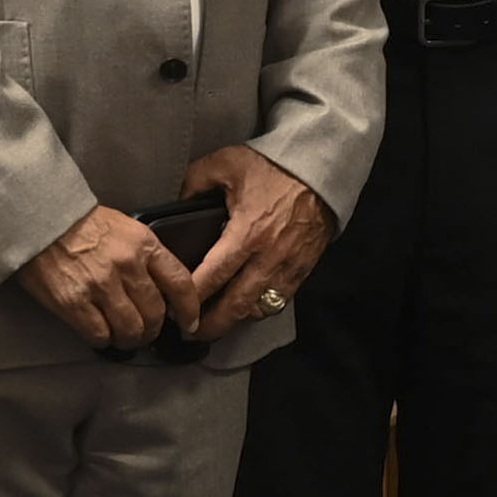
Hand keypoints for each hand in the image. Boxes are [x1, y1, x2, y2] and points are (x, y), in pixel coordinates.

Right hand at [24, 200, 195, 350]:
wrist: (40, 219)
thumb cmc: (82, 223)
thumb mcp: (127, 229)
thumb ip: (146, 257)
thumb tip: (160, 289)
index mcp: (144, 245)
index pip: (180, 283)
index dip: (189, 310)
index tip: (189, 323)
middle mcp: (126, 266)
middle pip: (155, 313)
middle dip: (153, 330)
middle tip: (146, 332)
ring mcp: (100, 286)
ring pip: (130, 329)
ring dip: (130, 340)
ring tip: (124, 338)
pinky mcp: (74, 302)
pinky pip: (99, 334)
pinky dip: (103, 340)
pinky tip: (101, 334)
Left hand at [178, 143, 335, 332]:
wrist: (321, 169)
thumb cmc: (274, 167)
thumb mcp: (226, 163)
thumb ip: (195, 182)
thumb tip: (175, 202)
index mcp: (246, 233)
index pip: (212, 277)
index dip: (191, 298)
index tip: (174, 307)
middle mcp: (267, 257)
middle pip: (235, 306)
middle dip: (211, 325)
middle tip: (191, 334)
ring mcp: (287, 267)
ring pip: (258, 309)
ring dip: (235, 321)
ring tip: (215, 325)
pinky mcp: (302, 269)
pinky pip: (278, 301)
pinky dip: (258, 311)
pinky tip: (244, 310)